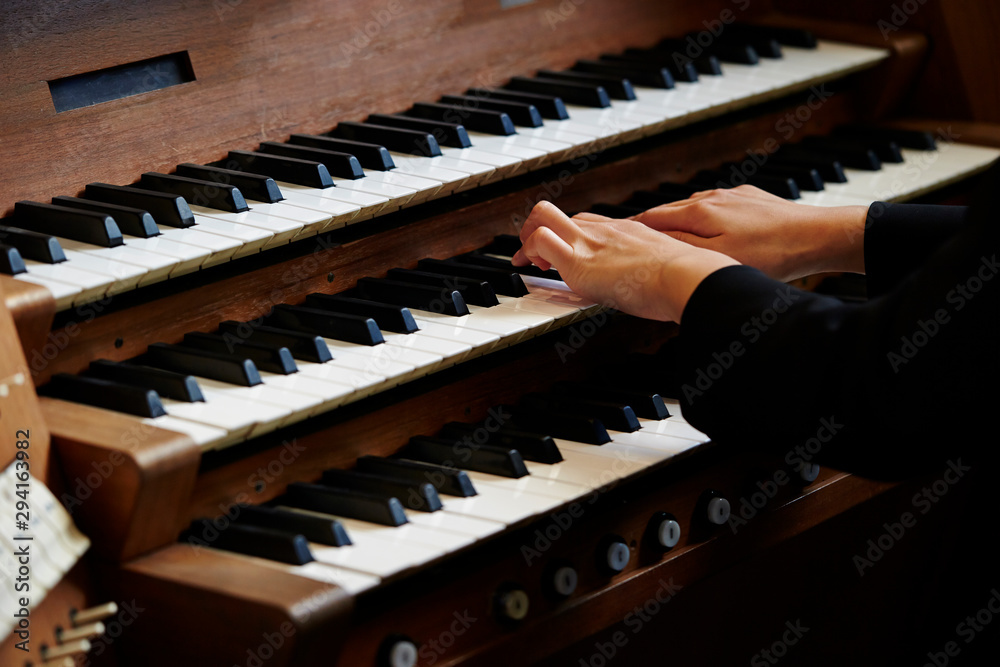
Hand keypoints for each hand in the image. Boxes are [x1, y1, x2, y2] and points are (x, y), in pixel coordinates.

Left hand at [512, 201, 738, 322]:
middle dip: (540, 229)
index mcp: (626, 232)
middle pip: (562, 213)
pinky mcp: (579, 261)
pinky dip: (528, 250)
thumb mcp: (671, 268)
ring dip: (527, 238)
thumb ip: (662, 272)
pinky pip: (540, 239)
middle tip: (536, 253)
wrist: (686, 276)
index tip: (566, 253)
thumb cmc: (686, 279)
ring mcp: (590, 242)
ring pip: (543, 215)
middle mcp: (605, 231)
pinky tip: (532, 268)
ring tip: (528, 260)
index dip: (571, 234)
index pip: (589, 221)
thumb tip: (671, 291)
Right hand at [631, 185, 868, 280]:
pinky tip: (702, 224)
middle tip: (626, 232)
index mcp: (699, 213)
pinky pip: (714, 205)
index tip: (611, 233)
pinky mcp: (749, 198)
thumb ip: (683, 249)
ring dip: (672, 217)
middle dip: (646, 221)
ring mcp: (731, 196)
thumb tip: (652, 242)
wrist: (817, 234)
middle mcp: (711, 198)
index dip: (629, 227)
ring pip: (690, 206)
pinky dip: (698, 215)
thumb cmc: (773, 253)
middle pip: (668, 209)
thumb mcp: (720, 258)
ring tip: (658, 230)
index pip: (652, 218)